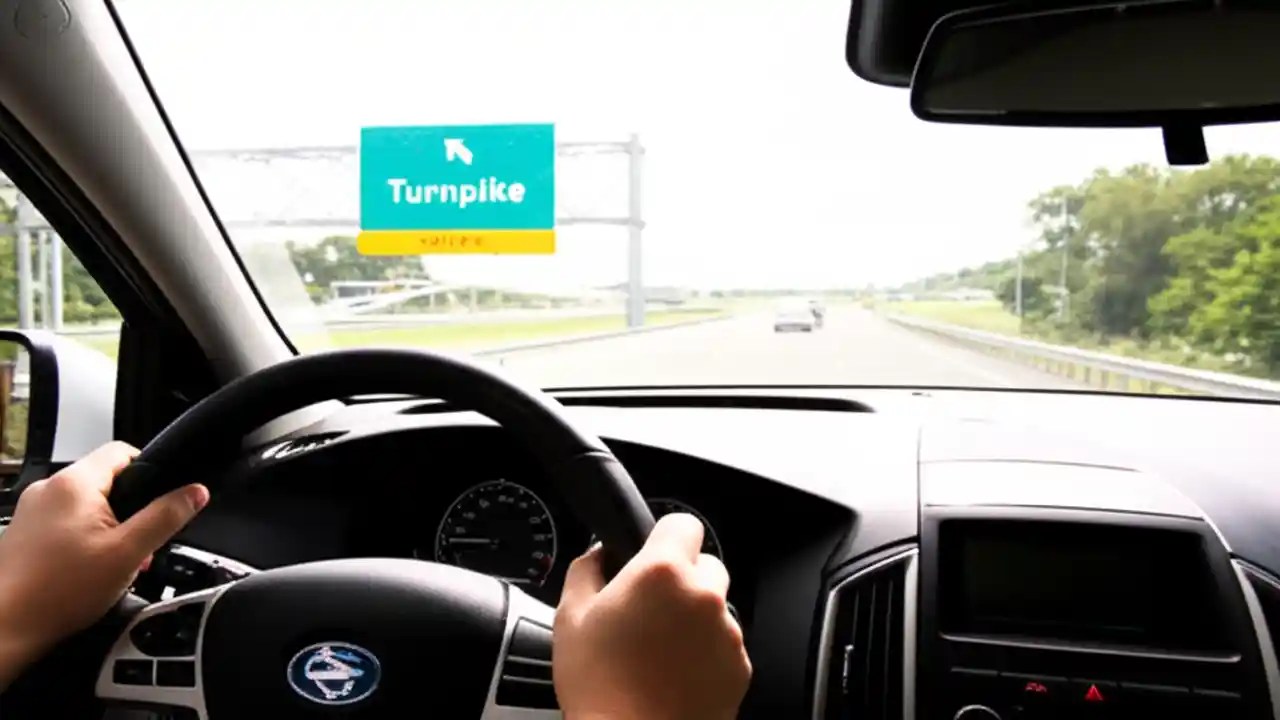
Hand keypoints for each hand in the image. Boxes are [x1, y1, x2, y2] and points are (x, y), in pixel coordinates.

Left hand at [0, 442, 208, 687]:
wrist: (7, 627)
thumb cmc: (59, 592)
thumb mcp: (128, 552)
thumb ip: (166, 517)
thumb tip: (195, 492)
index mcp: (74, 483)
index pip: (123, 451)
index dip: (149, 473)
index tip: (159, 502)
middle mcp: (48, 489)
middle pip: (107, 482)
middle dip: (130, 512)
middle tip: (136, 547)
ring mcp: (31, 510)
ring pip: (87, 505)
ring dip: (108, 528)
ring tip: (112, 565)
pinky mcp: (24, 532)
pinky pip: (66, 523)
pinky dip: (84, 540)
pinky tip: (88, 571)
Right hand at [554, 513, 751, 719]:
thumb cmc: (599, 687)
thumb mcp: (571, 615)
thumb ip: (588, 567)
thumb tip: (600, 552)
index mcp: (663, 572)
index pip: (683, 523)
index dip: (664, 536)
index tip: (652, 553)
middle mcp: (704, 596)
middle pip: (706, 565)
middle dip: (681, 580)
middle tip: (649, 610)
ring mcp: (727, 634)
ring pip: (716, 607)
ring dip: (694, 618)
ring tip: (658, 650)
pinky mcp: (739, 668)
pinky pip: (725, 645)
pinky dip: (706, 652)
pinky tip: (674, 673)